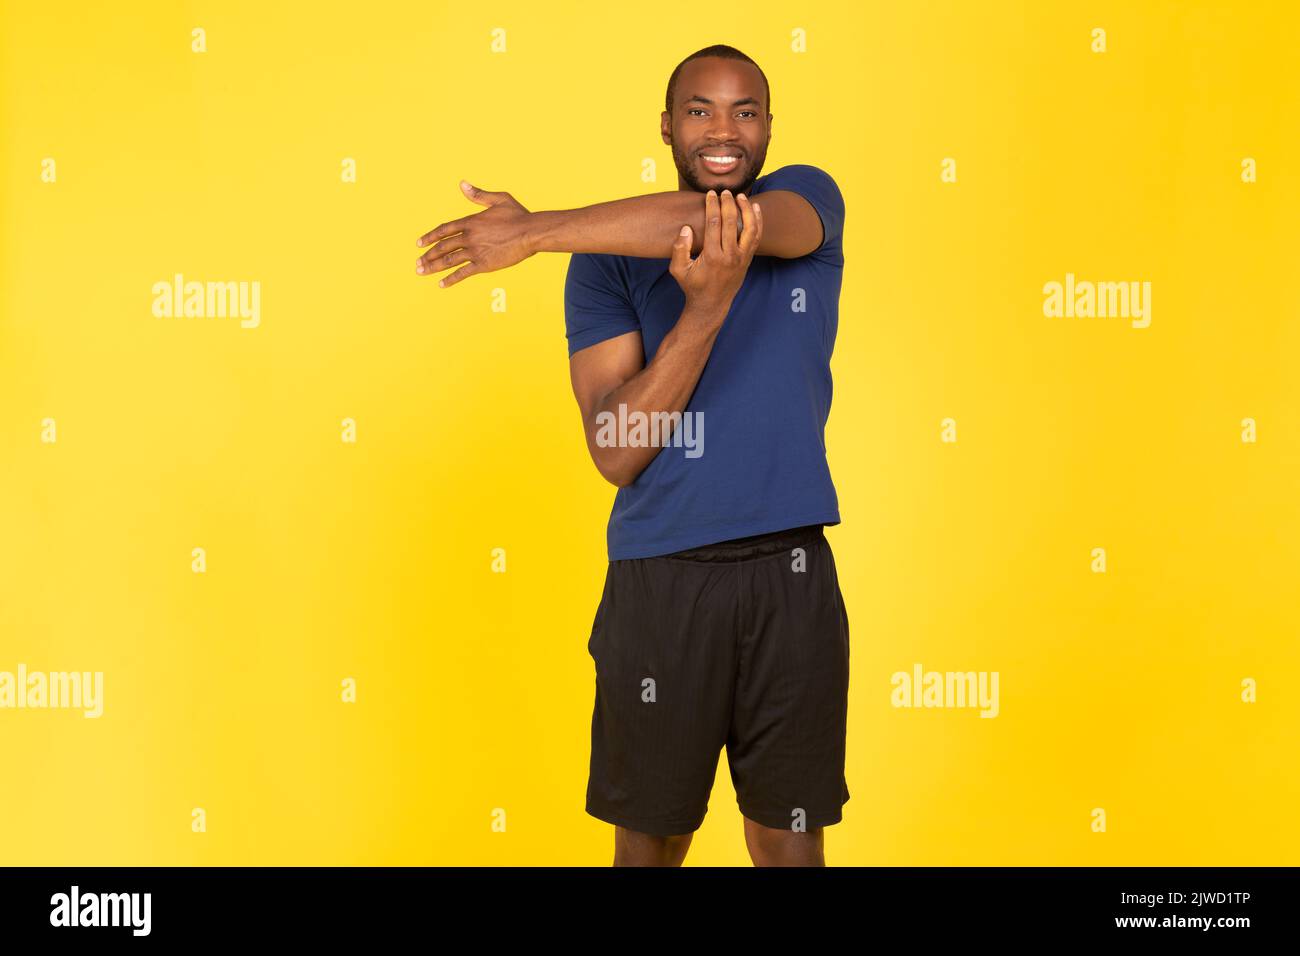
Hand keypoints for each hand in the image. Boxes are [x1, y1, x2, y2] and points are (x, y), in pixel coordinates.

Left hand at [416, 181, 534, 286]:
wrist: (530, 232)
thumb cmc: (518, 215)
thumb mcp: (498, 199)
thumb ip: (478, 194)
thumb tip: (462, 184)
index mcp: (470, 222)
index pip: (444, 229)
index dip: (430, 237)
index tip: (419, 243)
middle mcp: (469, 237)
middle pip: (442, 247)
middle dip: (428, 255)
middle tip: (417, 263)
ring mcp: (475, 251)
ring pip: (448, 260)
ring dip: (433, 267)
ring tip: (421, 272)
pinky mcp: (484, 265)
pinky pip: (463, 273)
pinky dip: (451, 279)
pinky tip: (441, 284)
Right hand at [668, 189, 761, 313]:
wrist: (711, 304)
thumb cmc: (693, 286)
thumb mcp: (678, 270)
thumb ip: (679, 249)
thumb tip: (686, 229)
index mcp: (713, 256)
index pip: (714, 224)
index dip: (712, 206)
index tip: (710, 194)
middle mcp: (730, 256)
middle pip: (732, 222)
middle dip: (728, 203)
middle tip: (724, 192)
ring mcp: (742, 258)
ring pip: (750, 228)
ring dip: (747, 209)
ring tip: (741, 196)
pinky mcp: (748, 259)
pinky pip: (756, 237)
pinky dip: (758, 221)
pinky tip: (755, 208)